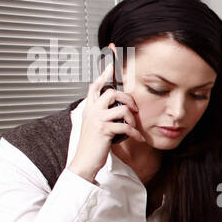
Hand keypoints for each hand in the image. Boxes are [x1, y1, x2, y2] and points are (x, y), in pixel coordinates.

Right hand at [69, 48, 145, 181]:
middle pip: (113, 92)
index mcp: (89, 108)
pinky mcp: (104, 130)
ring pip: (121, 108)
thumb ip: (105, 114)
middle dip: (128, 100)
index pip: (96, 85)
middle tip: (134, 110)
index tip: (112, 59)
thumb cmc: (93, 145)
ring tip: (133, 128)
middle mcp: (91, 110)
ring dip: (132, 119)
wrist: (84, 162)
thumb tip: (120, 107)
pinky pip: (125, 126)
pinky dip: (135, 133)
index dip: (105, 72)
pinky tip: (137, 139)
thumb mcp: (96, 125)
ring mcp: (96, 120)